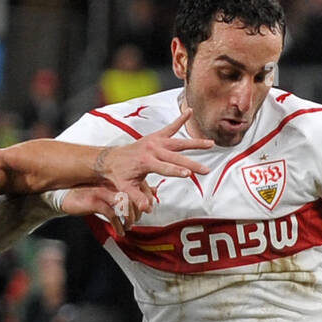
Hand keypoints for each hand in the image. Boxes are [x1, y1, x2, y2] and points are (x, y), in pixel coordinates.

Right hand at [60, 183, 153, 236]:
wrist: (68, 197)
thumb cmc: (91, 194)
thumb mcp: (113, 191)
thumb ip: (132, 190)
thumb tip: (153, 190)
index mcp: (117, 178)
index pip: (139, 186)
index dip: (146, 199)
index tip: (147, 210)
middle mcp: (112, 183)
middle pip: (134, 196)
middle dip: (138, 211)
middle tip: (137, 220)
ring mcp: (104, 192)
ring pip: (125, 205)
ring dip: (130, 219)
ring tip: (129, 226)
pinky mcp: (96, 202)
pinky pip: (112, 215)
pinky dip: (119, 225)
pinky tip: (120, 231)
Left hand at [95, 110, 210, 213]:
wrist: (110, 159)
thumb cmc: (119, 175)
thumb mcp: (125, 188)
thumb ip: (136, 198)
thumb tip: (147, 209)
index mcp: (145, 162)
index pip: (164, 168)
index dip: (176, 172)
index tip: (189, 175)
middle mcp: (152, 149)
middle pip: (176, 157)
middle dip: (191, 164)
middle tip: (206, 170)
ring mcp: (155, 141)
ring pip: (179, 142)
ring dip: (195, 143)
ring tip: (211, 144)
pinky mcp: (155, 136)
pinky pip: (170, 127)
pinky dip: (180, 119)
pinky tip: (190, 112)